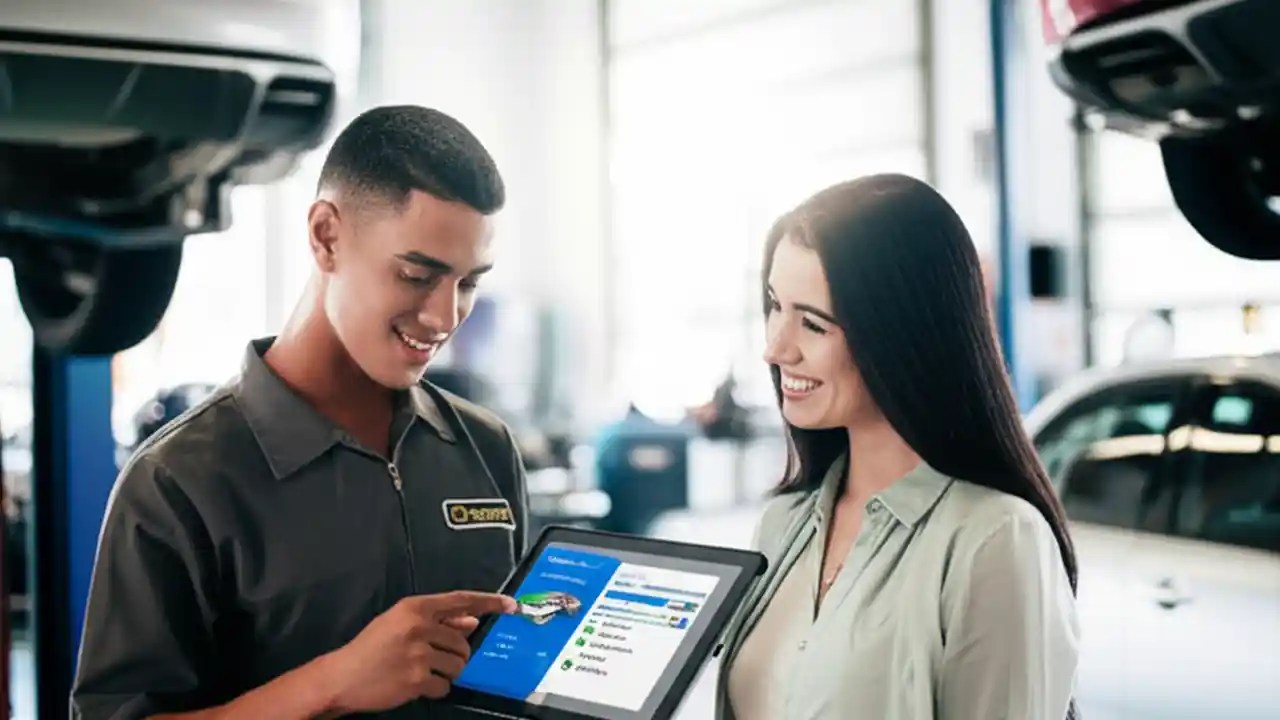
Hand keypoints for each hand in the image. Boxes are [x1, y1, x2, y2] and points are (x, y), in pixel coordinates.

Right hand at [322, 591, 515, 713]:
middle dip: (455, 654)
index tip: (511, 605)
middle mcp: (419, 626)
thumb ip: (438, 621)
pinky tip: (414, 684)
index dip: (489, 602)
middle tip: (431, 659)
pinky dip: (434, 689)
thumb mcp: (401, 624)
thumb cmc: (372, 648)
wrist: (342, 676)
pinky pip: (445, 686)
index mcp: (415, 607)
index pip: (461, 600)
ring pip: (458, 665)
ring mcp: (419, 654)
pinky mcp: (417, 679)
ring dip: (445, 672)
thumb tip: (473, 621)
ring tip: (420, 670)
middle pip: (463, 641)